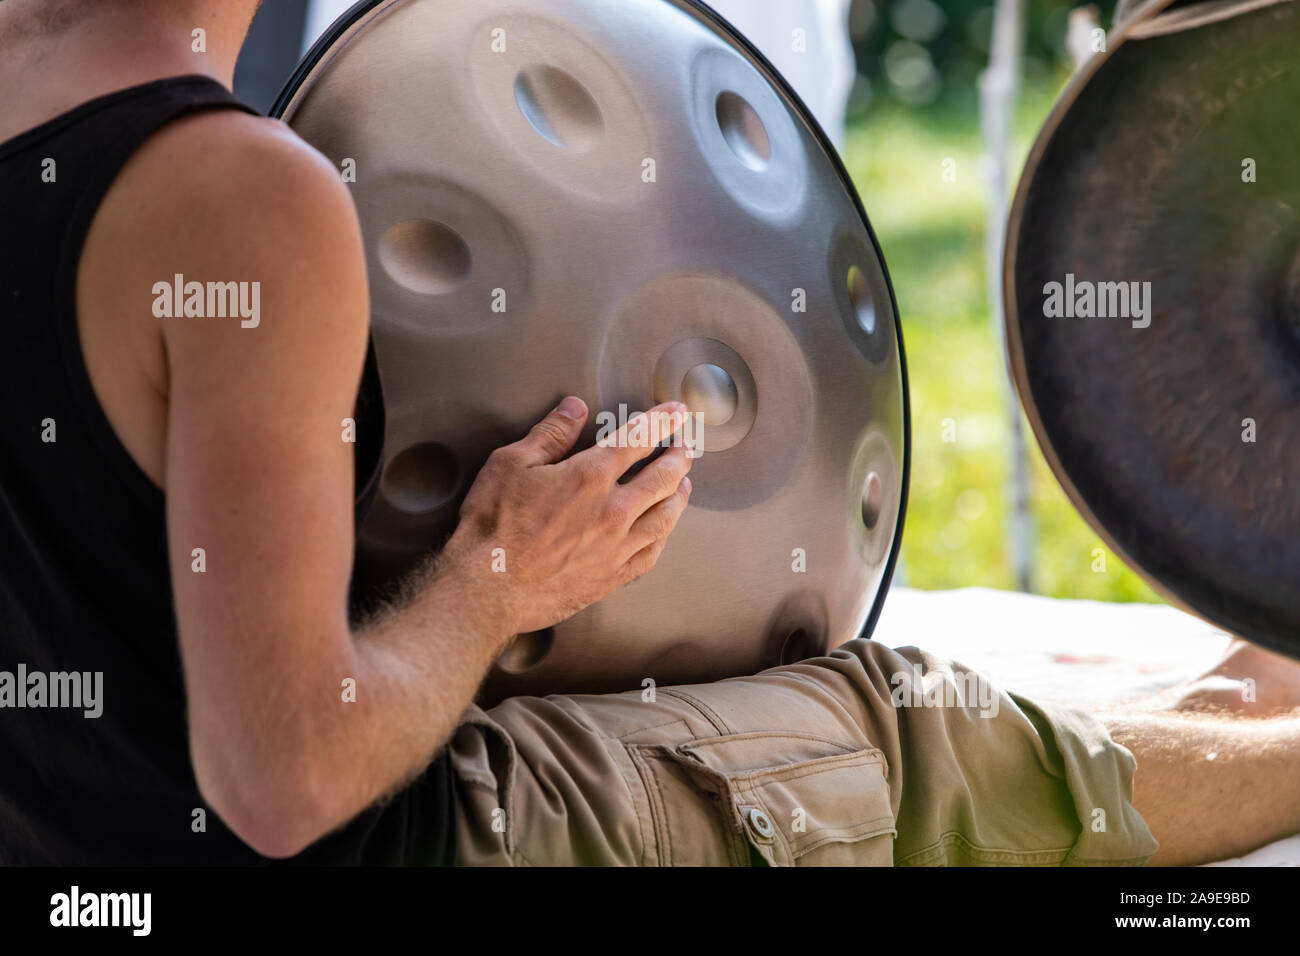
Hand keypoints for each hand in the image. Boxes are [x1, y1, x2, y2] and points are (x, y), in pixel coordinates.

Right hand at [444, 396, 694, 635]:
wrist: (488, 589)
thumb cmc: (493, 526)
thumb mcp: (511, 464)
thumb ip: (549, 434)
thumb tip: (574, 409)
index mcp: (590, 475)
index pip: (638, 439)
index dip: (661, 421)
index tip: (676, 412)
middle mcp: (613, 510)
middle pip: (662, 477)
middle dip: (678, 457)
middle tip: (686, 447)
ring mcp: (617, 546)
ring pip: (665, 516)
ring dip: (679, 495)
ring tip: (684, 484)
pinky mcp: (612, 576)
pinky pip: (652, 553)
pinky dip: (664, 536)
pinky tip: (664, 530)